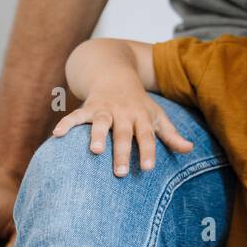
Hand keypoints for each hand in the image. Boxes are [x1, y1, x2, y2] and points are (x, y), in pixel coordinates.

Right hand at [52, 85, 193, 176]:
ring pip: (101, 122)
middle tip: (120, 173)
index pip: (147, 136)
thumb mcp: (156, 116)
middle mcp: (124, 113)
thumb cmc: (138, 103)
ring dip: (97, 135)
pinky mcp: (88, 107)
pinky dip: (66, 124)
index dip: (147, 151)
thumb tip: (189, 149)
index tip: (147, 168)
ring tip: (94, 151)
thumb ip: (171, 135)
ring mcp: (105, 109)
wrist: (115, 73)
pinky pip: (76, 115)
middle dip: (122, 152)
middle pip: (124, 133)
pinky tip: (57, 135)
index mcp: (141, 117)